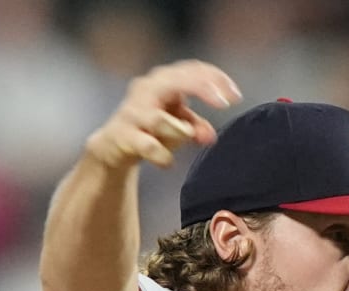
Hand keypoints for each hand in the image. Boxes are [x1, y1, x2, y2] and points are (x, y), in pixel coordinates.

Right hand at [85, 60, 240, 168]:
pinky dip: (160, 154)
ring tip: (189, 137)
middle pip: (177, 81)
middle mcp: (146, 90)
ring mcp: (132, 112)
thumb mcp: (178, 125)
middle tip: (223, 103)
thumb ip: (196, 126)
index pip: (192, 70)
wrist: (113, 145)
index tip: (235, 96)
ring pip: (159, 119)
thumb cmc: (150, 128)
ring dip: (179, 130)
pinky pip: (145, 144)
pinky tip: (168, 162)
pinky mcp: (122, 135)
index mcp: (163, 81)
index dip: (216, 78)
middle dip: (202, 89)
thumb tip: (211, 136)